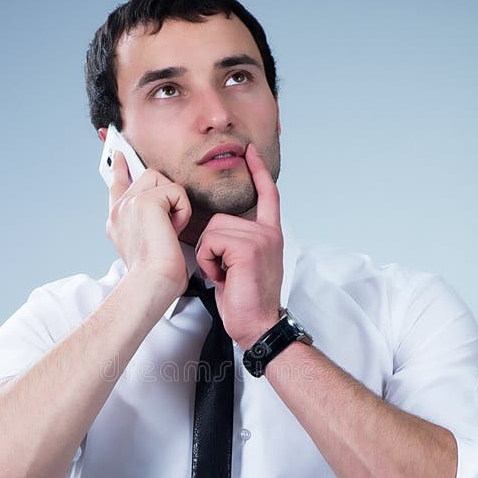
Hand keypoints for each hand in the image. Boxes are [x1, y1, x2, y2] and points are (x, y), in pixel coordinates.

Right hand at [106, 151, 191, 300]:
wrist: (152, 284)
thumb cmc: (157, 276)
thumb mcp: (151, 246)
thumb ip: (152, 224)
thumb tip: (167, 214)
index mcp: (117, 221)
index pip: (117, 185)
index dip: (119, 168)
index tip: (120, 155)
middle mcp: (119, 210)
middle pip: (148, 176)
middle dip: (167, 193)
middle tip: (170, 224)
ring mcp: (129, 203)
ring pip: (161, 178)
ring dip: (174, 202)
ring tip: (171, 228)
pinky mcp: (145, 202)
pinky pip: (175, 191)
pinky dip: (182, 211)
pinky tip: (174, 230)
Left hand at [195, 143, 283, 348]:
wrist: (258, 326)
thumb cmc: (246, 302)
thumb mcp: (241, 266)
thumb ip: (235, 243)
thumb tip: (214, 233)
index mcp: (269, 234)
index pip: (267, 195)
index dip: (258, 172)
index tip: (250, 152)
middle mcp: (268, 233)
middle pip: (220, 218)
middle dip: (211, 247)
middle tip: (225, 273)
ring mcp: (260, 238)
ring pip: (212, 230)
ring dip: (208, 256)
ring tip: (225, 276)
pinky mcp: (248, 248)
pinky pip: (211, 242)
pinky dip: (209, 262)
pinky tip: (224, 278)